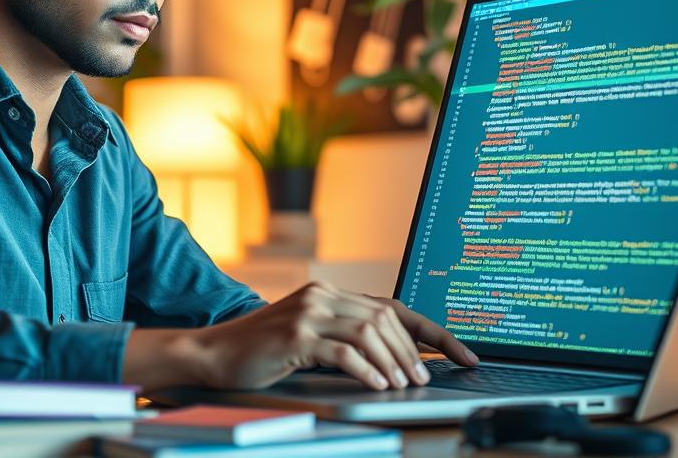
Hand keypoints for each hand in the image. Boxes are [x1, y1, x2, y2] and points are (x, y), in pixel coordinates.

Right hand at [190, 281, 477, 391]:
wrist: (214, 354)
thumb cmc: (263, 352)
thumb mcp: (311, 337)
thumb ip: (345, 337)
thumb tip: (398, 361)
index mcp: (330, 292)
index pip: (393, 308)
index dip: (432, 332)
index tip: (463, 354)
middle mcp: (322, 294)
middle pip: (385, 319)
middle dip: (412, 351)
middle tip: (424, 378)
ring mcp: (308, 311)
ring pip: (369, 332)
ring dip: (393, 361)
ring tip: (404, 384)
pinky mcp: (295, 334)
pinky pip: (344, 351)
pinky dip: (367, 370)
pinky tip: (378, 385)